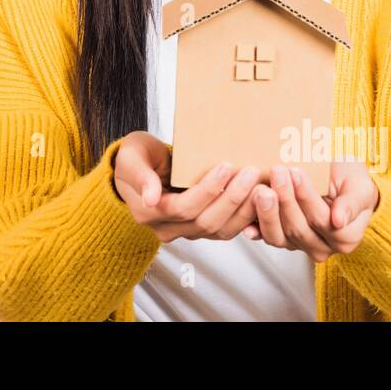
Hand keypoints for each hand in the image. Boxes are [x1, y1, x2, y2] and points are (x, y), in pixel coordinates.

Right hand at [113, 131, 264, 241]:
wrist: (138, 168)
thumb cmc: (135, 158)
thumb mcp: (131, 158)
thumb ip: (140, 176)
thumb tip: (151, 198)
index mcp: (149, 212)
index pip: (183, 207)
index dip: (207, 190)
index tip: (225, 166)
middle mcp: (167, 228)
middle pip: (206, 221)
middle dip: (232, 197)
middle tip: (250, 172)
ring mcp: (185, 231)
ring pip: (220, 230)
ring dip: (243, 210)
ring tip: (259, 185)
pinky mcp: (201, 228)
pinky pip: (226, 229)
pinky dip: (245, 216)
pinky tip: (258, 198)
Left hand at [242, 159, 379, 261]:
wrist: (338, 178)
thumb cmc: (350, 180)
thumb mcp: (359, 186)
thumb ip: (352, 203)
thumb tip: (339, 220)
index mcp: (346, 237)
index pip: (323, 220)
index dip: (307, 197)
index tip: (296, 173)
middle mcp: (322, 247)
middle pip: (299, 228)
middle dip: (285, 199)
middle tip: (276, 172)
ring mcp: (299, 244)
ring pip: (279, 236)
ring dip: (267, 212)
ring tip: (261, 188)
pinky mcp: (280, 238)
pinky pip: (265, 236)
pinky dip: (254, 227)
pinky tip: (247, 220)